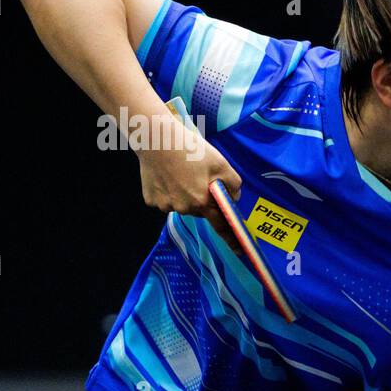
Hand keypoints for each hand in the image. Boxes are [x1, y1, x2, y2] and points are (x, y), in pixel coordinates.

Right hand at [138, 117, 243, 253]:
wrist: (156, 139)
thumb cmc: (191, 150)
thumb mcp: (222, 164)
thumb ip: (233, 185)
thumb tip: (233, 198)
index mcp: (202, 202)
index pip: (220, 225)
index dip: (231, 238)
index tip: (239, 251)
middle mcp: (183, 209)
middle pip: (200, 211)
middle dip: (204, 200)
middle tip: (200, 178)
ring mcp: (165, 206)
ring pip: (182, 206)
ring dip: (185, 195)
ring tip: (181, 173)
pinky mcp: (150, 200)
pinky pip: (166, 200)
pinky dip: (169, 191)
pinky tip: (167, 175)